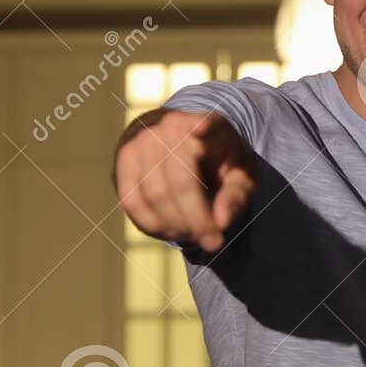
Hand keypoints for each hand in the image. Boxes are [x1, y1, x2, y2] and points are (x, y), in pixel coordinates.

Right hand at [114, 110, 255, 252]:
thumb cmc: (219, 164)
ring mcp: (143, 140)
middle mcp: (171, 125)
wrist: (181, 142)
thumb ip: (236, 196)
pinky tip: (171, 231)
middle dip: (197, 219)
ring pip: (154, 194)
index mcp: (211, 123)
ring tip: (194, 235)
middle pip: (181, 181)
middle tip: (213, 242)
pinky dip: (152, 224)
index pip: (207, 124)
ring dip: (176, 225)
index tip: (202, 128)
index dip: (203, 126)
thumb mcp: (241, 176)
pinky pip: (132, 201)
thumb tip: (221, 223)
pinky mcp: (124, 158)